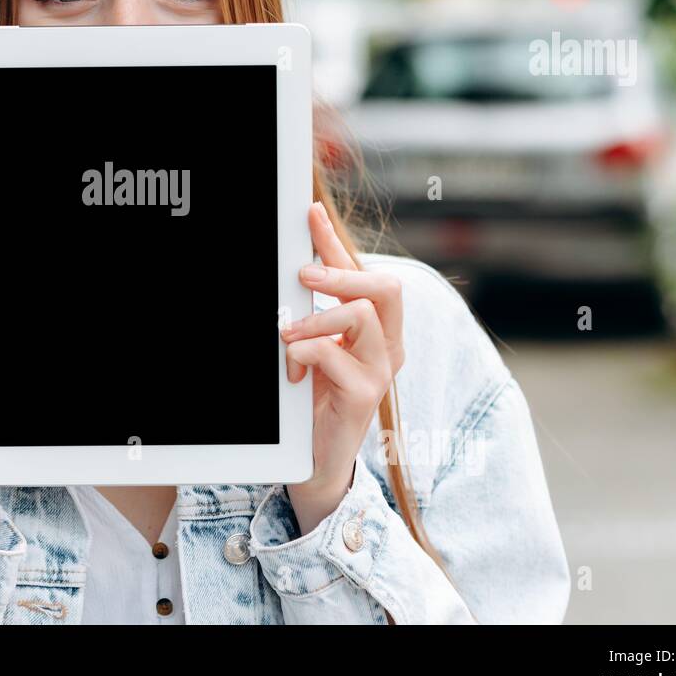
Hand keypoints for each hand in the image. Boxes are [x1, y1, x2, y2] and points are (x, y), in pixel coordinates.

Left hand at [280, 202, 404, 533]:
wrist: (315, 461)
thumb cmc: (313, 401)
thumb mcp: (312, 345)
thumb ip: (309, 313)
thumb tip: (292, 269)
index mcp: (375, 330)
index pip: (362, 273)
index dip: (334, 241)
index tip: (309, 213)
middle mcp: (386, 347)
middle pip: (385, 288)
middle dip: (340, 274)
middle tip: (303, 276)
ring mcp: (378, 373)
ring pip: (360, 316)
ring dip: (315, 319)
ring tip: (288, 336)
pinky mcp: (363, 397)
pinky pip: (333, 356)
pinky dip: (303, 354)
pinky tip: (293, 372)